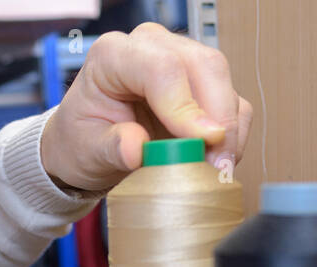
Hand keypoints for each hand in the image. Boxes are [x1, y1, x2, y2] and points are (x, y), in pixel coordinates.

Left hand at [40, 23, 253, 193]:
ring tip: (214, 170)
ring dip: (228, 131)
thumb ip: (111, 148)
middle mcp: (152, 47)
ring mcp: (181, 60)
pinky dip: (233, 135)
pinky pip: (233, 103)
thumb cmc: (82, 139)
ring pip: (223, 83)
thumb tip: (138, 150)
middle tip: (217, 165)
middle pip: (204, 66)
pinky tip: (215, 161)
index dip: (186, 106)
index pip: (161, 68)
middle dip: (218, 118)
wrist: (90, 145)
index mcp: (113, 55)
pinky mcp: (202, 84)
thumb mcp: (86, 150)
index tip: (202, 142)